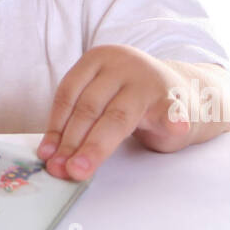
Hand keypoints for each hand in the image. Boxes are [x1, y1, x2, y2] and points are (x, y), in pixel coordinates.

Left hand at [37, 44, 192, 180]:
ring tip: (82, 170)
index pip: (69, 93)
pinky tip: (175, 128)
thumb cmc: (130, 101)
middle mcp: (122, 65)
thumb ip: (78, 123)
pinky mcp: (176, 102)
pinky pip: (171, 112)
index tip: (48, 156)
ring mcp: (150, 83)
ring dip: (97, 147)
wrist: (181, 92)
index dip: (56, 127)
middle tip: (62, 170)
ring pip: (118, 117)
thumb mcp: (101, 101)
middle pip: (90, 107)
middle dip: (72, 143)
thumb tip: (52, 157)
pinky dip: (172, 121)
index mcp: (97, 60)